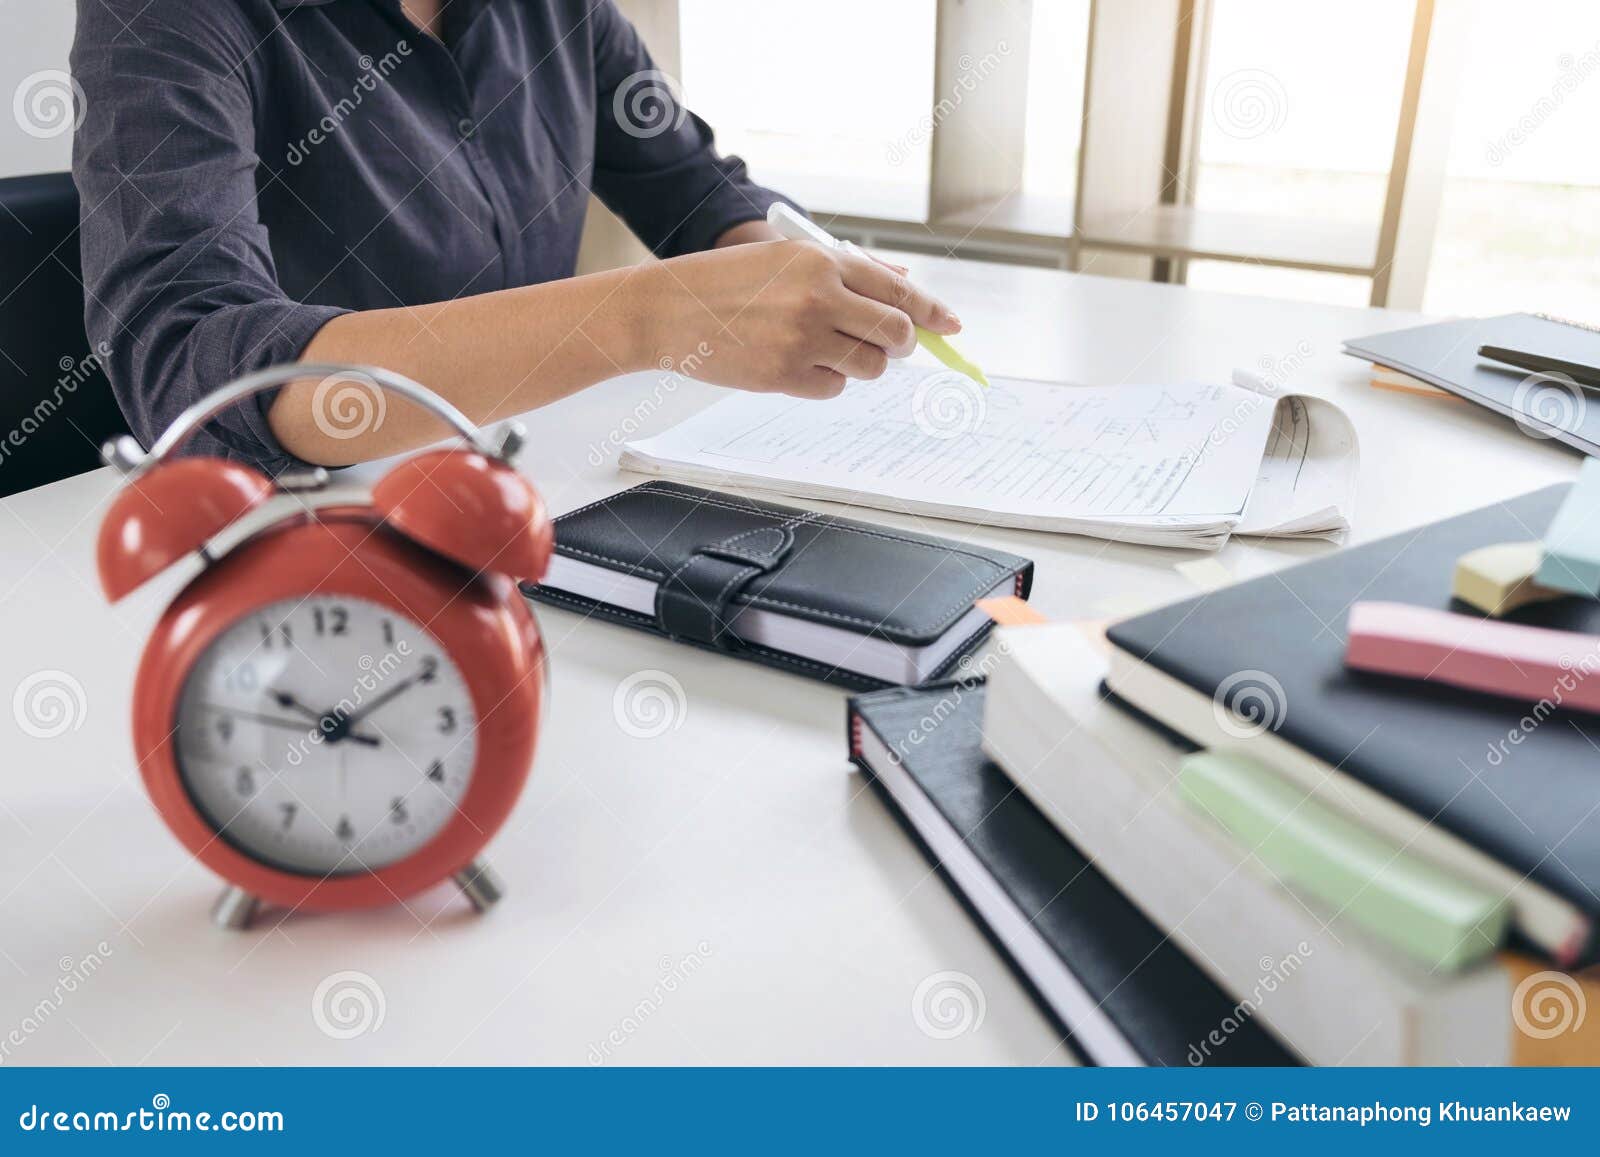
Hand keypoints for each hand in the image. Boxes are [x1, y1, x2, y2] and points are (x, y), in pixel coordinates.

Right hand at [635, 239, 960, 397]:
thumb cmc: (727, 282)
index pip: (897, 289)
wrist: (667, 309)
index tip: (951, 326)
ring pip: (869, 367)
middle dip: (898, 344)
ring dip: (859, 364)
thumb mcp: (786, 259)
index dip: (932, 311)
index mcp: (821, 261)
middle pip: (895, 334)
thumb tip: (904, 284)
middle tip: (884, 344)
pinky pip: (834, 388)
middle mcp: (818, 298)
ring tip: (825, 348)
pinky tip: (797, 363)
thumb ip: (846, 271)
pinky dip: (826, 381)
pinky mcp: (784, 374)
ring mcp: (802, 339)